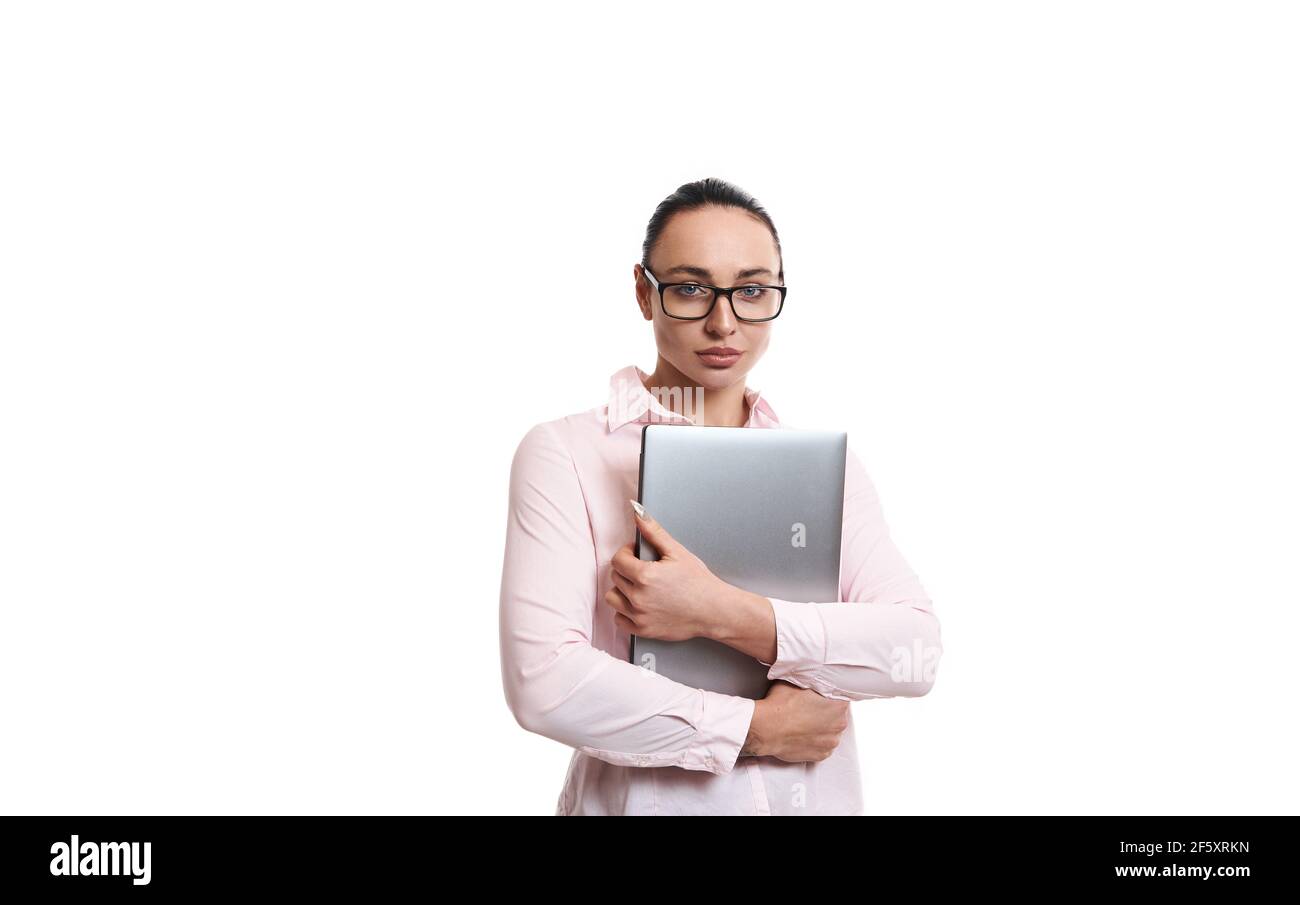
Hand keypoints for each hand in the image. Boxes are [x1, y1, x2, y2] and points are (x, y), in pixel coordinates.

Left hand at [602, 501, 736, 641]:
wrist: (714, 610)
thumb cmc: (699, 582)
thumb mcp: (677, 552)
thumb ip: (653, 531)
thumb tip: (638, 512)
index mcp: (644, 575)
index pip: (617, 560)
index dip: (626, 553)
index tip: (636, 554)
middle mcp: (638, 597)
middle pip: (615, 577)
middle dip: (626, 569)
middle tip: (643, 569)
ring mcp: (639, 615)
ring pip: (613, 597)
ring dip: (622, 590)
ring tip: (639, 587)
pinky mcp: (642, 630)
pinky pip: (619, 619)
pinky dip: (625, 611)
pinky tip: (639, 604)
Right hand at [742, 681, 850, 762]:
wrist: (767, 729)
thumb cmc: (780, 706)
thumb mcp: (796, 682)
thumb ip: (810, 683)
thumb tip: (810, 681)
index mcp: (838, 705)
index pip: (841, 697)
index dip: (829, 697)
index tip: (820, 698)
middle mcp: (839, 724)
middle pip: (837, 716)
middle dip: (826, 713)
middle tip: (809, 710)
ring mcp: (831, 742)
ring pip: (830, 732)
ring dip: (821, 729)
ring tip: (804, 724)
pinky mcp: (821, 755)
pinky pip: (822, 746)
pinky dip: (815, 742)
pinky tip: (803, 735)